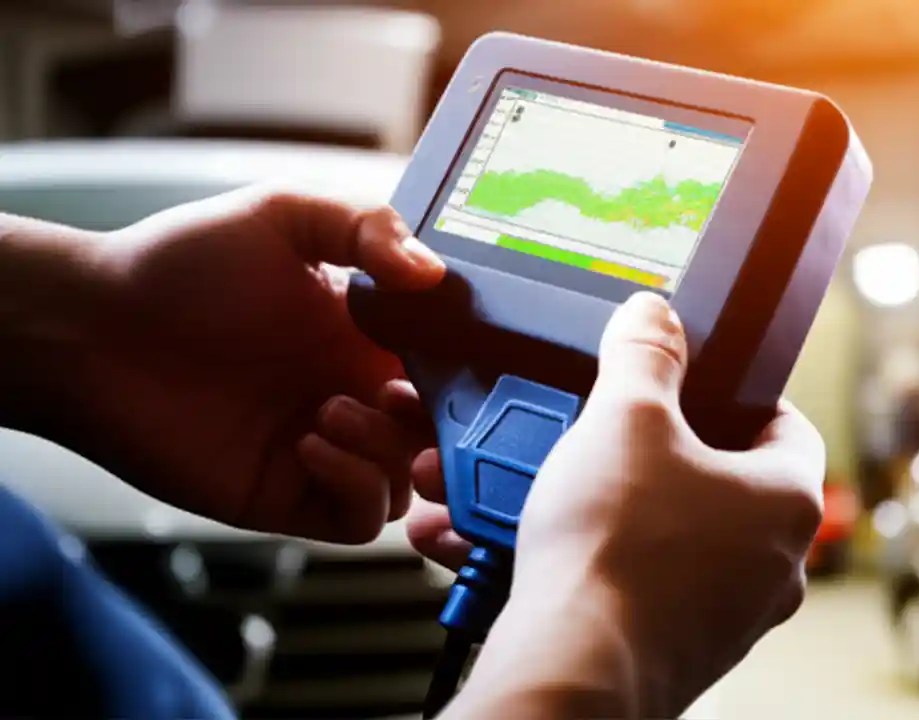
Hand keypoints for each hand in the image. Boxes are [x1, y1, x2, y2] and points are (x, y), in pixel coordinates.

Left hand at [66, 187, 445, 541]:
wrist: (91, 329)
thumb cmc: (179, 266)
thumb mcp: (280, 216)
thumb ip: (366, 226)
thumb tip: (434, 272)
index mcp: (365, 334)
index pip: (448, 366)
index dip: (467, 370)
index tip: (466, 358)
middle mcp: (352, 392)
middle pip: (440, 435)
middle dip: (444, 428)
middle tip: (409, 401)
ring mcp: (325, 448)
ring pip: (407, 482)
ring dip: (387, 452)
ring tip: (329, 411)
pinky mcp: (288, 495)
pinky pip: (358, 519)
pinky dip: (354, 486)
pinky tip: (310, 442)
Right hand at [409, 293, 824, 717]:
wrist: (572, 671)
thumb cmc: (617, 554)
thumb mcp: (624, 419)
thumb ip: (644, 353)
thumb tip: (654, 312)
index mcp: (786, 500)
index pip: (783, 424)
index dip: (732, 392)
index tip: (685, 380)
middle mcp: (771, 563)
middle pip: (713, 477)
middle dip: (643, 448)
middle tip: (599, 428)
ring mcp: (725, 612)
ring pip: (663, 532)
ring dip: (600, 502)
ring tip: (540, 484)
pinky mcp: (674, 645)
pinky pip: (631, 579)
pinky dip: (585, 554)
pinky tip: (523, 540)